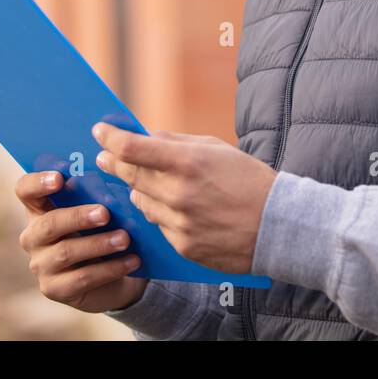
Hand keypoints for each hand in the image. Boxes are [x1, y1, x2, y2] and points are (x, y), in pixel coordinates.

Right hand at [15, 170, 146, 312]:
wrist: (114, 275)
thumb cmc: (103, 231)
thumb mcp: (99, 211)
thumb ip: (97, 196)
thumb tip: (115, 178)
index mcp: (40, 209)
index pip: (25, 190)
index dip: (37, 183)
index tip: (59, 178)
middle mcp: (33, 236)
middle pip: (48, 223)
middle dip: (78, 217)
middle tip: (105, 214)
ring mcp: (41, 265)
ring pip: (66, 252)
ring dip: (99, 244)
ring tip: (125, 239)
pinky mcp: (54, 289)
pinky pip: (82, 278)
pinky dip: (110, 269)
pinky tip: (132, 261)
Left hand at [92, 124, 276, 275]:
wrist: (277, 225)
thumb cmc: (249, 179)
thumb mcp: (217, 149)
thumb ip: (177, 143)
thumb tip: (147, 137)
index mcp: (188, 163)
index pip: (132, 149)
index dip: (111, 138)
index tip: (100, 131)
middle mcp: (178, 194)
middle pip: (129, 176)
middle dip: (114, 163)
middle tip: (104, 157)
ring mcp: (178, 223)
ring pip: (140, 202)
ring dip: (140, 191)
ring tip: (152, 184)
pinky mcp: (181, 247)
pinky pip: (157, 225)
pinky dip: (161, 214)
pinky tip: (177, 209)